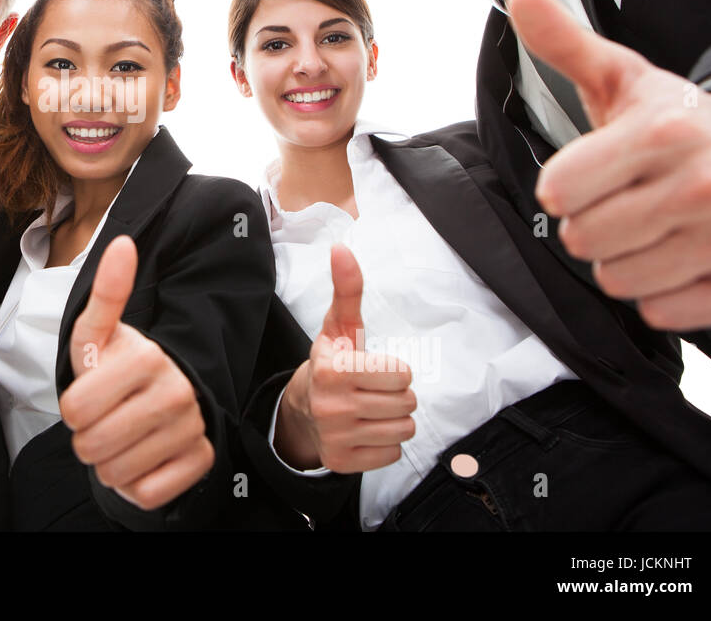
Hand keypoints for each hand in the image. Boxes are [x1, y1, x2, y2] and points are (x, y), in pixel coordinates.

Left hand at [59, 234, 213, 510]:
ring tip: (123, 436)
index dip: (72, 409)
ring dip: (109, 462)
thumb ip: (105, 293)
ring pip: (115, 473)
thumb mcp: (99, 333)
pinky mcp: (201, 461)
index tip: (91, 394)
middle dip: (87, 438)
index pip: (74, 410)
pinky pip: (145, 493)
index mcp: (146, 357)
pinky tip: (144, 456)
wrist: (163, 399)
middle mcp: (177, 392)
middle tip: (105, 418)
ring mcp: (192, 428)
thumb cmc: (119, 367)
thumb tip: (122, 243)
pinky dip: (136, 484)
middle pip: (91, 445)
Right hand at [275, 244, 415, 472]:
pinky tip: (365, 431)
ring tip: (371, 410)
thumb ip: (347, 290)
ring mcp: (336, 437)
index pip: (401, 375)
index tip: (372, 370)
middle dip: (397, 395)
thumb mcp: (340, 327)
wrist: (303, 408)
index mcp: (334, 370)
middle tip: (373, 390)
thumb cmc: (332, 362)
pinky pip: (392, 455)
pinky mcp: (342, 462)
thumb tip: (342, 248)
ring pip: (403, 430)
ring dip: (394, 420)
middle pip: (407, 403)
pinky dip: (385, 444)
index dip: (394, 371)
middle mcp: (332, 406)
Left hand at [509, 0, 710, 330]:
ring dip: (626, 260)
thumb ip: (567, 46)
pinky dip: (665, 293)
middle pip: (583, 239)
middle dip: (592, 224)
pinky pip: (661, 312)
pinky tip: (684, 255)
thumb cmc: (684, 124)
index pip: (560, 189)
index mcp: (664, 131)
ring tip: (655, 226)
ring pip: (618, 280)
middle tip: (626, 201)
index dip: (565, 187)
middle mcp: (704, 184)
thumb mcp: (627, 80)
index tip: (588, 175)